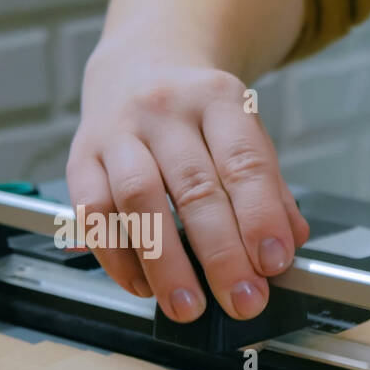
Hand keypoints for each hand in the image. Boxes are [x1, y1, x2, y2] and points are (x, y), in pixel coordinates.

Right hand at [67, 43, 308, 321]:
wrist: (141, 64)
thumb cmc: (201, 115)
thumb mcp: (245, 135)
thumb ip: (271, 191)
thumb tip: (289, 243)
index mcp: (218, 100)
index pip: (244, 163)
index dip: (261, 218)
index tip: (274, 264)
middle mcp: (166, 110)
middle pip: (195, 188)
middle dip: (222, 255)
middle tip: (242, 300)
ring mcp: (118, 130)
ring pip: (139, 200)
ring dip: (165, 263)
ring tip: (187, 305)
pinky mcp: (81, 156)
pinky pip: (93, 211)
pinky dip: (117, 256)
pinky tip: (141, 285)